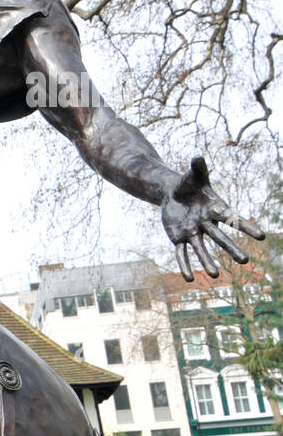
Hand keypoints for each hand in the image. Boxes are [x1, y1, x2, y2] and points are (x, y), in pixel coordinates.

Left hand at [161, 157, 265, 280]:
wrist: (173, 193)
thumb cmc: (189, 184)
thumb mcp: (193, 175)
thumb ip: (197, 168)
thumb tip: (197, 157)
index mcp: (215, 209)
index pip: (233, 218)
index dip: (246, 226)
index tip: (261, 236)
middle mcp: (206, 223)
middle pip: (220, 237)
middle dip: (231, 248)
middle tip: (245, 261)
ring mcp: (193, 232)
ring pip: (201, 249)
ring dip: (207, 261)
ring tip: (214, 275)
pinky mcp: (179, 237)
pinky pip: (181, 253)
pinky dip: (184, 264)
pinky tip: (188, 278)